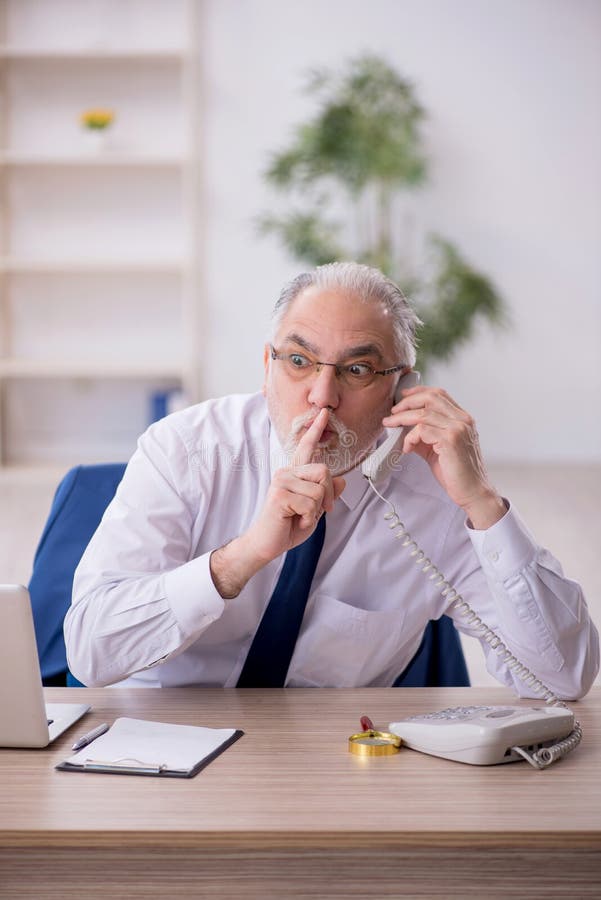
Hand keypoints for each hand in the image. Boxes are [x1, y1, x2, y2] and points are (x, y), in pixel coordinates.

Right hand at [248, 408, 345, 561]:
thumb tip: (343, 481)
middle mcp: (286, 473)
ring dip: (316, 511)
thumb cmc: (288, 527)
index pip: (307, 448)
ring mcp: (281, 481)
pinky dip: (309, 518)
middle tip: (319, 512)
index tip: (324, 412)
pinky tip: (295, 521)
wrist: (267, 544)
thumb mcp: (314, 511)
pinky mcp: (280, 494)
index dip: (316, 430)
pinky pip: (311, 504)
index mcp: (294, 474)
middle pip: (324, 471)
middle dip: (328, 495)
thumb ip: (326, 495)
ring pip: (319, 490)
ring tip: (300, 517)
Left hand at [382, 385, 504, 528]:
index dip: (418, 392)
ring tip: (390, 426)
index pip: (439, 394)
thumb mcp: (438, 449)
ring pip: (423, 413)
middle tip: (393, 412)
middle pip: (431, 397)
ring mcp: (457, 429)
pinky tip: (406, 448)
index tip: (403, 396)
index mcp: (462, 419)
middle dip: (407, 402)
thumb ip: (425, 436)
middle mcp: (462, 420)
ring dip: (401, 418)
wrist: (473, 492)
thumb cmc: (457, 473)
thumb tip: (403, 428)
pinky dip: (409, 437)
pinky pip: (421, 430)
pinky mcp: (450, 440)